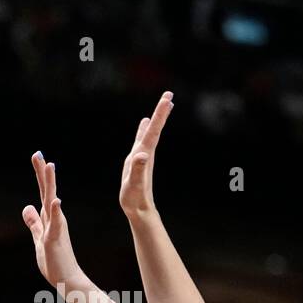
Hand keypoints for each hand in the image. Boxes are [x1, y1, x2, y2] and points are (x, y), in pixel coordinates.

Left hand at [22, 152, 84, 287]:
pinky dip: (55, 211)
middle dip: (42, 172)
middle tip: (38, 154)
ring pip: (51, 201)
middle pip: (47, 191)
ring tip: (50, 166)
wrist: (67, 279)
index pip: (43, 191)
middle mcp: (54, 218)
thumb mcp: (39, 237)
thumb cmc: (55, 260)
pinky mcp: (55, 239)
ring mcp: (56, 227)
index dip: (39, 175)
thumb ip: (33, 222)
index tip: (37, 156)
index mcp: (49, 217)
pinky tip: (56, 200)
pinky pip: (56, 223)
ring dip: (50, 184)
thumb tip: (26, 207)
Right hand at [119, 91, 172, 217]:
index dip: (160, 114)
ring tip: (164, 105)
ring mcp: (143, 155)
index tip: (168, 99)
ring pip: (151, 131)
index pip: (154, 130)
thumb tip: (142, 155)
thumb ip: (137, 169)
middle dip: (162, 111)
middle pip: (156, 128)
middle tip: (169, 95)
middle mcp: (146, 152)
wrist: (138, 208)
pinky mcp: (138, 159)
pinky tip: (146, 123)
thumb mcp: (133, 184)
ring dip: (157, 117)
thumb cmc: (134, 197)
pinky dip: (145, 128)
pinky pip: (143, 138)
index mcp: (145, 154)